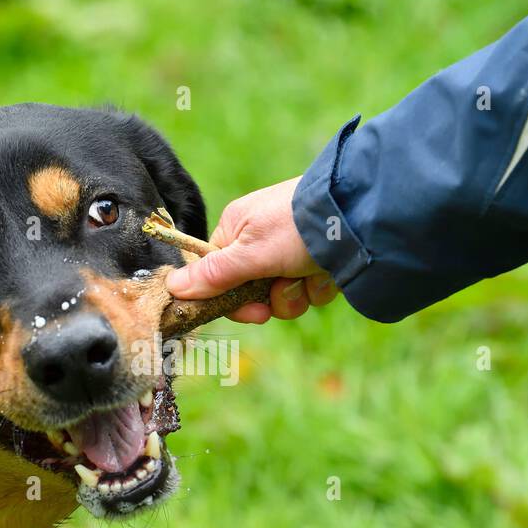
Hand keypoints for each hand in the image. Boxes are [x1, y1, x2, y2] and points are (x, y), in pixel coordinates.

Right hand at [164, 176, 339, 322]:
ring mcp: (289, 251)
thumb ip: (213, 275)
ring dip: (296, 295)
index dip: (229, 298)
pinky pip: (307, 289)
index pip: (215, 276)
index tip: (249, 311)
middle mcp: (260, 239)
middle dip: (269, 299)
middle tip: (282, 292)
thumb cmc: (296, 227)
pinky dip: (317, 287)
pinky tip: (327, 272)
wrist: (356, 217)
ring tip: (309, 276)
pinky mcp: (316, 260)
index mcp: (235, 230)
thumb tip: (170, 287)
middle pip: (249, 291)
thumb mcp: (250, 254)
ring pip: (281, 295)